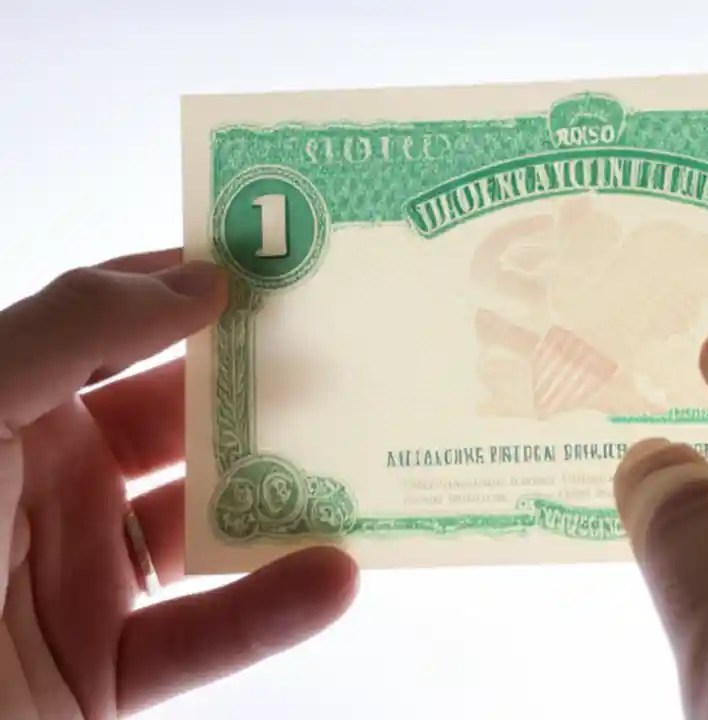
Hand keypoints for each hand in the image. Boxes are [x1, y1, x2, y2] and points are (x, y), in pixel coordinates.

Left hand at [0, 250, 356, 718]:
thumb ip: (76, 329)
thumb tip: (195, 279)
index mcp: (11, 407)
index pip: (114, 328)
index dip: (190, 291)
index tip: (281, 265)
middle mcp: (51, 483)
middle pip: (182, 425)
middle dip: (262, 393)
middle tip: (352, 358)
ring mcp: (81, 578)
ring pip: (209, 531)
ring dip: (285, 504)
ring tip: (364, 466)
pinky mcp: (106, 669)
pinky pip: (206, 636)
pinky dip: (274, 608)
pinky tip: (334, 574)